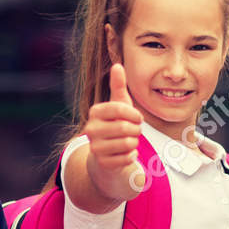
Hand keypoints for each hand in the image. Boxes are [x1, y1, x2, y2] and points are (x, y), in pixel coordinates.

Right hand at [84, 64, 146, 198]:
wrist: (106, 154)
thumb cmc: (116, 125)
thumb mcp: (119, 105)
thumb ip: (118, 86)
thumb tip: (117, 65)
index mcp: (95, 112)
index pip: (119, 108)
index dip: (134, 114)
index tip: (138, 118)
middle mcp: (91, 129)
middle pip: (125, 128)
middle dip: (137, 130)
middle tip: (135, 132)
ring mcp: (95, 147)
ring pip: (128, 143)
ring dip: (134, 143)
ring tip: (129, 141)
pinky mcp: (102, 163)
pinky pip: (127, 158)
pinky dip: (132, 156)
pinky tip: (126, 153)